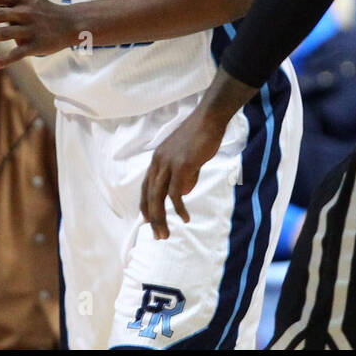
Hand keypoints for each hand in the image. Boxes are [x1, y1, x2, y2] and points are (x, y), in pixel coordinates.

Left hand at [139, 107, 228, 238]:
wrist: (209, 119)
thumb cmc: (201, 136)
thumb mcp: (187, 157)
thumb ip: (184, 174)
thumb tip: (183, 192)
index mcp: (157, 159)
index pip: (146, 187)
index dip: (146, 205)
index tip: (149, 222)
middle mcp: (158, 162)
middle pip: (149, 196)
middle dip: (153, 219)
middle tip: (158, 236)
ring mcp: (168, 164)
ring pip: (158, 198)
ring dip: (161, 219)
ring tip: (166, 234)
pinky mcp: (181, 166)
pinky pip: (176, 193)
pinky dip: (178, 208)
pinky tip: (185, 218)